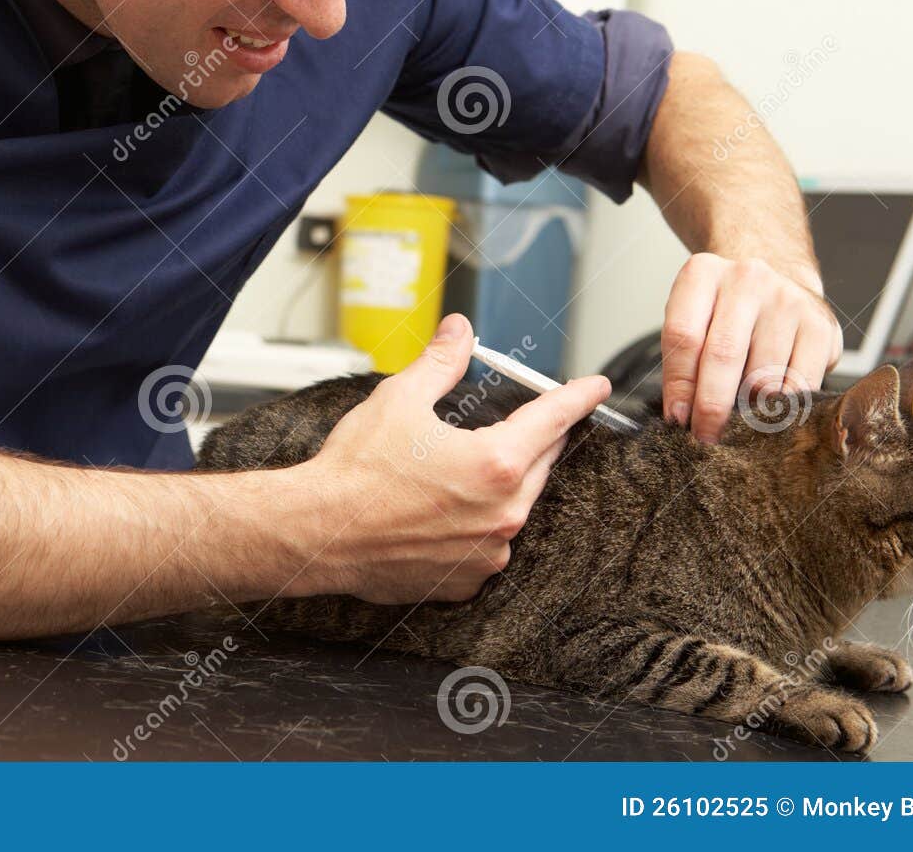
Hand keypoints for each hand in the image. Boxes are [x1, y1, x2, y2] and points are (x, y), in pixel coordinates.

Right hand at [298, 313, 612, 602]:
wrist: (318, 533)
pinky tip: (441, 511)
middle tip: (511, 422)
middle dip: (530, 439)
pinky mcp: (467, 579)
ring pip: (514, 505)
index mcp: (497, 463)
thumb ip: (441, 363)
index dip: (578, 398)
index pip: (555, 419)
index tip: (595, 389)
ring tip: (455, 471)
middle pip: (539, 463)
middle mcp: (503, 512)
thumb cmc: (355, 472)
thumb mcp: (401, 399)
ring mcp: (488, 552)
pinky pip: (488, 544)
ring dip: (500, 484)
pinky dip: (476, 525)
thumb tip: (460, 332)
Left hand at [659, 253, 841, 443]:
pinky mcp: (820, 325)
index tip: (678, 418)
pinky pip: (800, 385)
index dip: (679, 384)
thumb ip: (682, 362)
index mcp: (703, 274)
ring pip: (763, 375)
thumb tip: (682, 416)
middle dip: (712, 406)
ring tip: (742, 415)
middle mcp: (746, 279)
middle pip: (723, 355)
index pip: (683, 334)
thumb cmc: (727, 312)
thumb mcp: (694, 321)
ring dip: (750, 408)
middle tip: (706, 436)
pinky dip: (784, 406)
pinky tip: (774, 405)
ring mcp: (787, 299)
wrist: (779, 282)